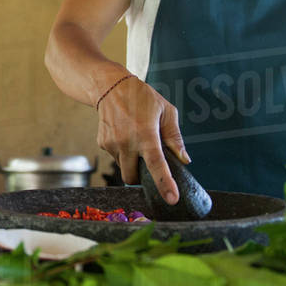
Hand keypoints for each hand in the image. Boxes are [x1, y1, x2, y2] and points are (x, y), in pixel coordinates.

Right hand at [95, 75, 188, 203]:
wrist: (110, 86)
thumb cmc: (142, 97)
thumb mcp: (166, 111)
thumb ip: (175, 137)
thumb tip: (184, 160)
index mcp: (146, 134)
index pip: (156, 164)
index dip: (165, 184)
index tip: (172, 199)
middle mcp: (126, 142)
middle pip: (132, 178)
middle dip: (141, 179)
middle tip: (148, 165)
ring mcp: (111, 144)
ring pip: (124, 168)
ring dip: (132, 164)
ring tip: (136, 141)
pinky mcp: (102, 143)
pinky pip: (116, 158)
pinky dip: (123, 154)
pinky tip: (125, 136)